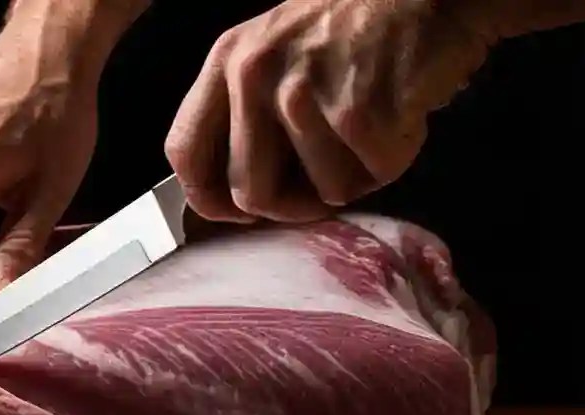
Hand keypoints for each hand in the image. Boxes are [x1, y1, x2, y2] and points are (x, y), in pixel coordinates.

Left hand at [164, 0, 492, 223]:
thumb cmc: (352, 31)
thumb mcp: (272, 53)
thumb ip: (241, 113)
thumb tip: (232, 198)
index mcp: (226, 62)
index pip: (184, 153)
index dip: (208, 200)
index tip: (238, 214)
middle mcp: (254, 75)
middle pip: (250, 195)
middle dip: (294, 207)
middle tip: (327, 184)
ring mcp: (303, 93)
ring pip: (320, 193)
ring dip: (354, 176)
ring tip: (372, 128)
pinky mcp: (358, 110)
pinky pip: (369, 177)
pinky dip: (393, 160)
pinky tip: (400, 118)